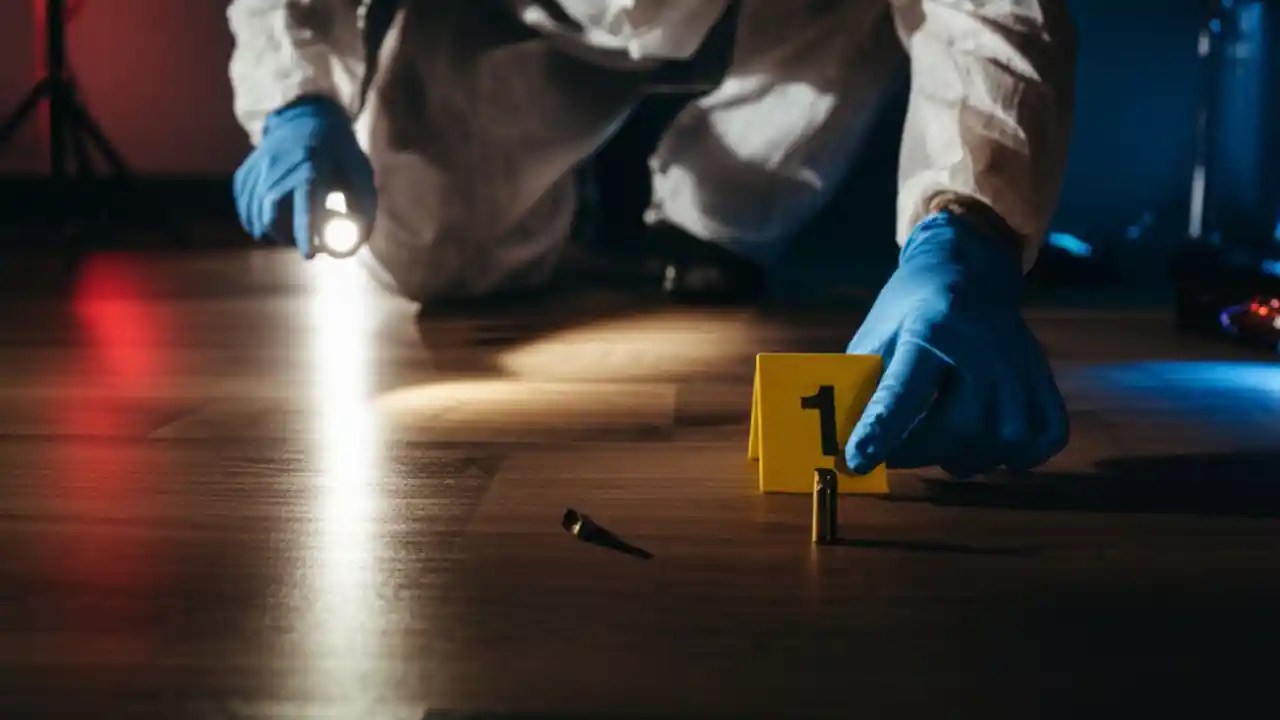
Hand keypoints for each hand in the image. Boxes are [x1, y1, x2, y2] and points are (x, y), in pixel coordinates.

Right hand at [232, 96, 375, 257]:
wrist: (313, 118)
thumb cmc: (342, 155)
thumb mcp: (361, 179)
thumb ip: (360, 216)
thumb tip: (344, 251)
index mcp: (313, 166)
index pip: (304, 206)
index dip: (304, 234)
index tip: (308, 255)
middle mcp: (281, 164)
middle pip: (272, 213)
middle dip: (285, 236)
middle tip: (302, 244)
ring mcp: (260, 164)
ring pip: (254, 208)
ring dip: (269, 229)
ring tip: (289, 234)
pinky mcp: (249, 166)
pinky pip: (243, 199)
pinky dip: (251, 217)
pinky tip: (262, 225)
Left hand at [844, 211, 1067, 477]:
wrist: (969, 272)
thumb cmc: (910, 311)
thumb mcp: (876, 335)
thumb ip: (861, 387)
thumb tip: (843, 447)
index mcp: (930, 329)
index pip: (905, 391)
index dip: (880, 431)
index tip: (857, 462)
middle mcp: (982, 347)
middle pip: (959, 426)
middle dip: (918, 452)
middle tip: (893, 454)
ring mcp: (1019, 364)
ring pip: (1002, 441)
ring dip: (963, 457)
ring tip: (937, 445)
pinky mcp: (1043, 379)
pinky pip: (1044, 438)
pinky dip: (1017, 456)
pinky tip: (986, 444)